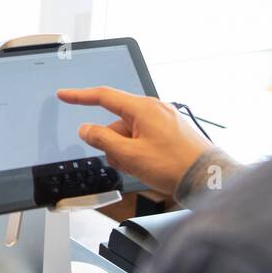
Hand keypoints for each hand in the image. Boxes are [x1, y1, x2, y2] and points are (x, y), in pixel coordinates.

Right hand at [56, 86, 211, 195]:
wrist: (207, 177)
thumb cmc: (173, 165)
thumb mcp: (129, 155)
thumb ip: (102, 140)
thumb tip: (86, 130)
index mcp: (143, 108)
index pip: (104, 96)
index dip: (80, 96)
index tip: (64, 95)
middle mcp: (154, 109)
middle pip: (116, 122)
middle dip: (112, 143)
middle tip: (121, 162)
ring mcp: (164, 119)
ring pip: (129, 133)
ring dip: (126, 151)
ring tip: (140, 167)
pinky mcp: (171, 131)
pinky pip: (143, 137)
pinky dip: (138, 151)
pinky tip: (148, 165)